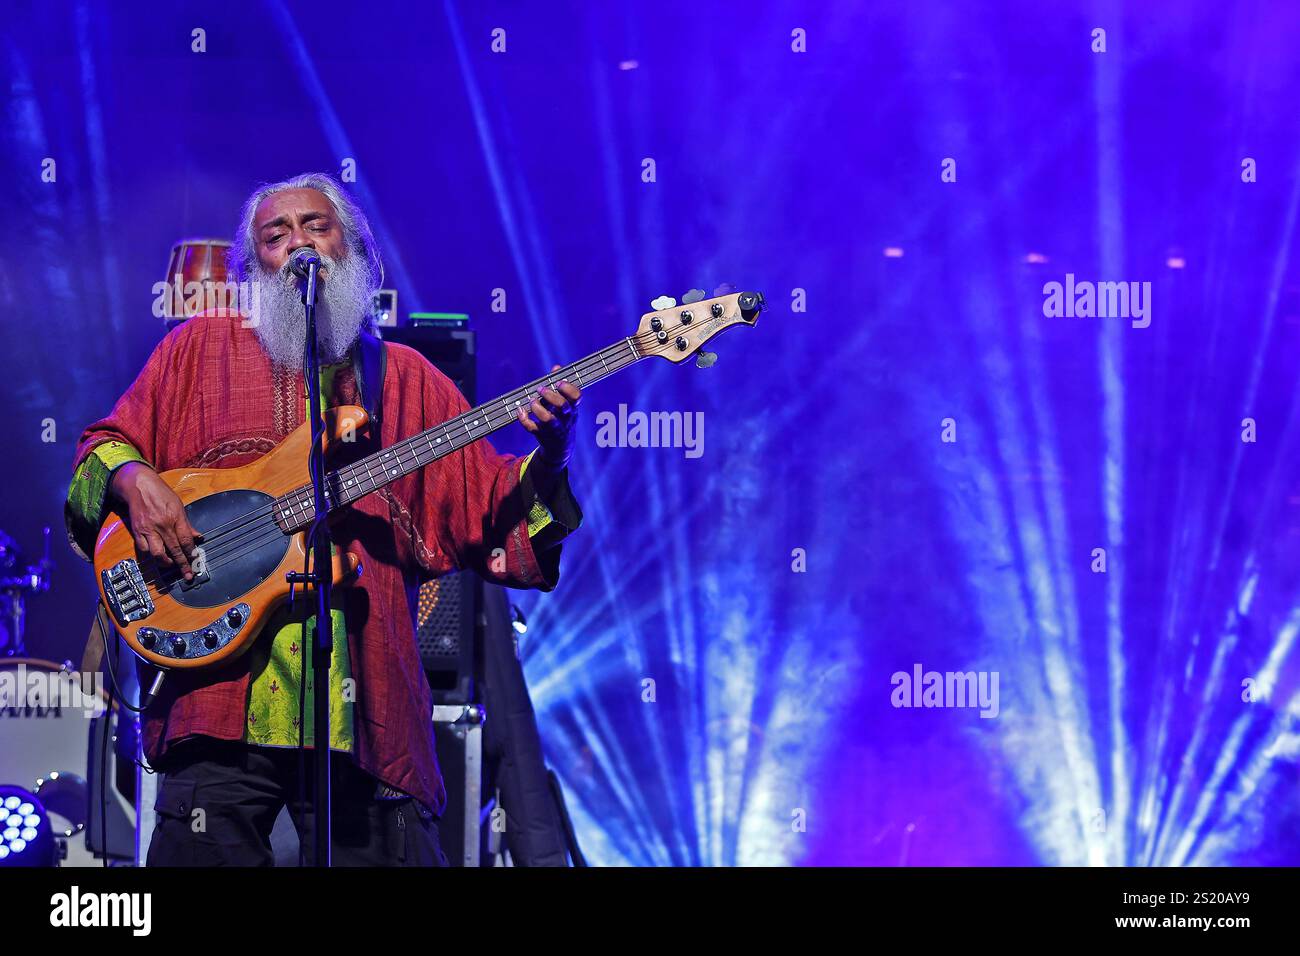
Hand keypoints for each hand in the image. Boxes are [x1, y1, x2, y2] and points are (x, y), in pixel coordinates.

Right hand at [109, 461, 202, 580]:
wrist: (139, 486)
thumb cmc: (161, 494)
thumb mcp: (179, 505)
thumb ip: (187, 524)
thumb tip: (198, 537)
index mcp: (175, 518)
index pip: (186, 540)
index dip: (191, 553)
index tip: (196, 562)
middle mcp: (162, 525)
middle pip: (174, 549)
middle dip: (183, 565)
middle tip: (188, 576)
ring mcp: (148, 529)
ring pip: (157, 553)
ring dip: (165, 562)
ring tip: (171, 565)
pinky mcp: (137, 531)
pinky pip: (144, 548)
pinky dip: (151, 555)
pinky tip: (157, 556)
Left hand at [515, 365, 580, 490]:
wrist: (561, 448)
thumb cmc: (562, 420)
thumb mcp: (566, 405)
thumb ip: (561, 387)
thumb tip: (557, 367)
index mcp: (572, 408)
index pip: (576, 397)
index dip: (568, 388)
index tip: (559, 382)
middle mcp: (565, 419)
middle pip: (562, 406)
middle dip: (550, 395)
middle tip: (541, 389)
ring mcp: (554, 429)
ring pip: (547, 419)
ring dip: (537, 408)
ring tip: (531, 401)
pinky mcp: (542, 436)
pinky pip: (532, 428)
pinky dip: (523, 419)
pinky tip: (520, 411)